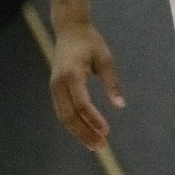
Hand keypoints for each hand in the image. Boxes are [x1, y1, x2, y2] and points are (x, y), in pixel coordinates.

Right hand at [50, 22, 123, 150]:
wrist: (69, 29)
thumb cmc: (90, 42)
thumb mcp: (105, 59)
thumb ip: (111, 83)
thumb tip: (120, 106)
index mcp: (72, 74)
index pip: (82, 104)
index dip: (93, 119)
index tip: (106, 131)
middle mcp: (59, 82)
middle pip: (69, 115)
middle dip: (84, 132)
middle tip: (101, 145)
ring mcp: (54, 86)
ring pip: (63, 116)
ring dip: (78, 132)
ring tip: (94, 144)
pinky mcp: (55, 88)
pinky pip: (62, 111)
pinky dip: (72, 123)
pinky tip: (84, 132)